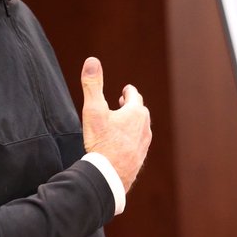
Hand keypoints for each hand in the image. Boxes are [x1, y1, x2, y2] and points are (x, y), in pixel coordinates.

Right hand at [80, 57, 151, 192]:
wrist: (108, 176)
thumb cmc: (101, 143)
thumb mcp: (93, 110)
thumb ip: (92, 85)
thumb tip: (91, 60)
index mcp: (135, 113)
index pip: (135, 96)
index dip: (129, 91)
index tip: (126, 90)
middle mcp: (144, 128)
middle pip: (141, 112)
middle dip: (132, 105)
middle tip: (123, 103)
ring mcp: (143, 145)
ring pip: (142, 129)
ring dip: (133, 123)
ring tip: (124, 123)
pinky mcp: (139, 160)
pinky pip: (138, 144)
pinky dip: (133, 139)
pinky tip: (124, 145)